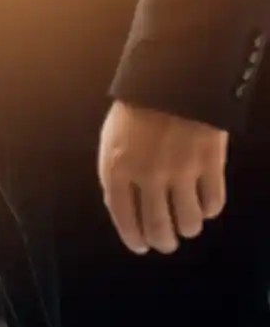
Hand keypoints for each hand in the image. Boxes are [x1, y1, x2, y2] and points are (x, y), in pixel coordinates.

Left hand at [98, 100, 227, 254]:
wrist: (172, 79)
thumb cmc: (136, 110)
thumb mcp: (112, 141)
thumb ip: (117, 174)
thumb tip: (127, 209)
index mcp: (117, 168)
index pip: (123, 216)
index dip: (133, 236)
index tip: (141, 247)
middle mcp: (147, 175)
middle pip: (158, 227)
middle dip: (163, 241)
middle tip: (167, 243)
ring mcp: (181, 170)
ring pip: (189, 221)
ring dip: (188, 228)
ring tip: (187, 225)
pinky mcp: (210, 164)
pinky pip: (213, 203)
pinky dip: (209, 210)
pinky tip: (206, 206)